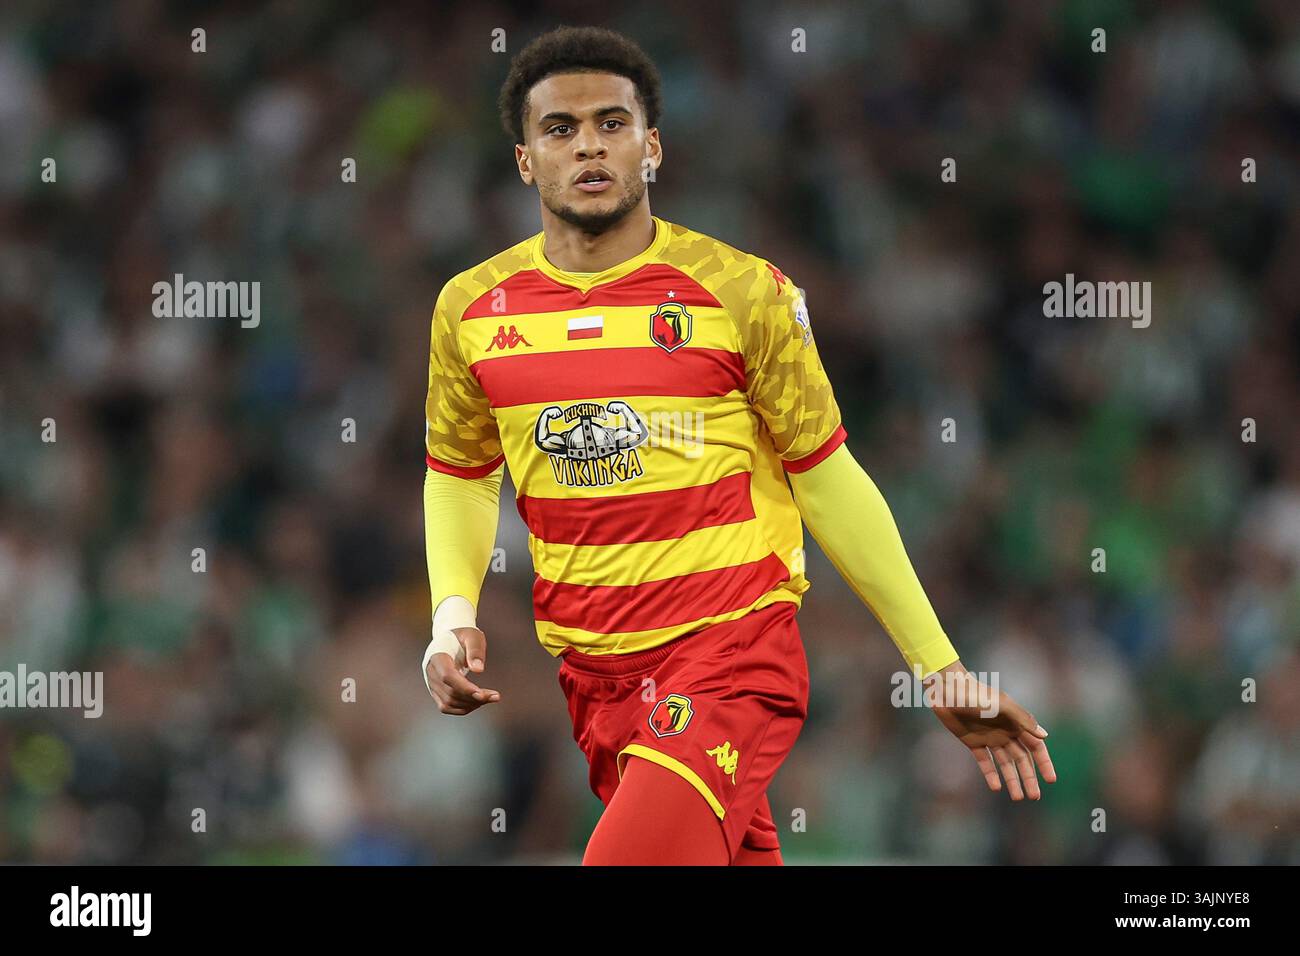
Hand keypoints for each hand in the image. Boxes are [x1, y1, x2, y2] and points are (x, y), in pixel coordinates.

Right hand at [424, 626, 501, 714]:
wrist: (450, 640)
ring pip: (448, 703)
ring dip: (470, 704)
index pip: (447, 676)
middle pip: (450, 693)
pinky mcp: (436, 692)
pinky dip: (464, 708)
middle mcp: (431, 672)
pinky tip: (478, 701)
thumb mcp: (472, 636)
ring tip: (489, 698)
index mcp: (437, 656)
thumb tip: (479, 670)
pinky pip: (447, 707)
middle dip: (473, 698)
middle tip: (495, 696)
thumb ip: (475, 650)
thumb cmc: (463, 636)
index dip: (464, 687)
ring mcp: (431, 683)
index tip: (482, 694)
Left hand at [926, 662, 1056, 800]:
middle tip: (1034, 797)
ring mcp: (990, 739)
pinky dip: (990, 774)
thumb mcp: (1001, 706)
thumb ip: (1022, 720)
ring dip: (1012, 780)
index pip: (1035, 747)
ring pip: (1005, 764)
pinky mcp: (973, 742)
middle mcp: (1005, 733)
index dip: (1044, 763)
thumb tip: (1044, 736)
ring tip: (1017, 798)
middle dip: (1029, 778)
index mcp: (1016, 724)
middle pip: (1022, 760)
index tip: (1051, 780)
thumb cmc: (977, 694)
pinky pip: (985, 762)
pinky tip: (996, 787)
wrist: (949, 690)